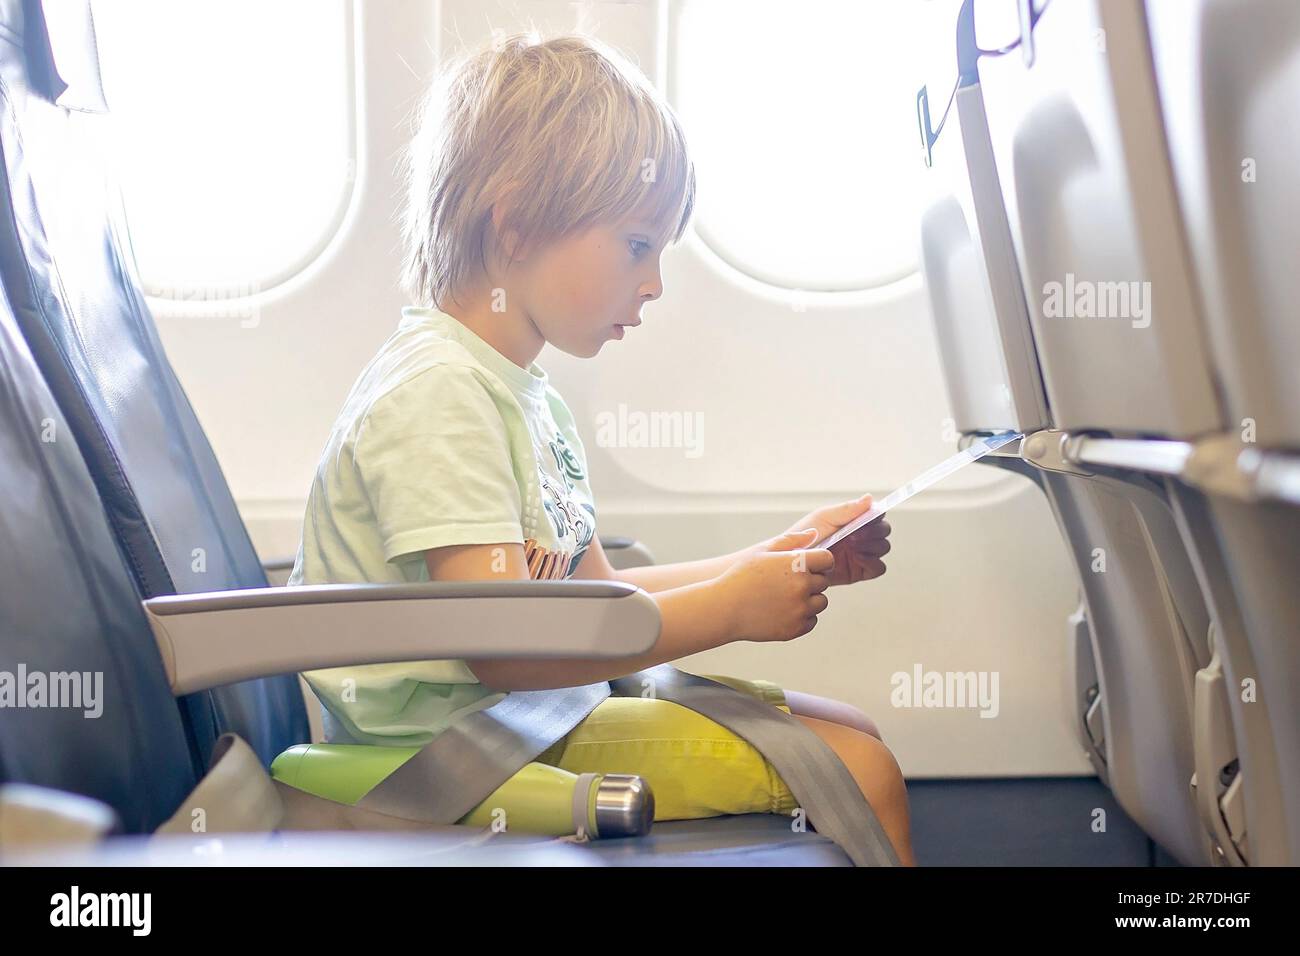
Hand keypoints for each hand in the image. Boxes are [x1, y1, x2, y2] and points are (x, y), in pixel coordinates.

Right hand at [716, 529, 834, 642]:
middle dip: (811, 580)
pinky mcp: (796, 628)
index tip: (809, 565)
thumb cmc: (741, 576)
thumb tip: (815, 533)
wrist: (724, 608)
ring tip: (786, 597)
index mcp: (797, 564)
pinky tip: (783, 610)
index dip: (819, 561)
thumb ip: (791, 540)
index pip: (827, 560)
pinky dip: (802, 617)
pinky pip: (811, 621)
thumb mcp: (762, 551)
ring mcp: (800, 609)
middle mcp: (802, 586)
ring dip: (809, 599)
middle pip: (824, 582)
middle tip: (788, 583)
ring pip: (820, 602)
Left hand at [779, 493, 890, 587]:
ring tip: (853, 546)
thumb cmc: (804, 537)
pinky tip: (857, 557)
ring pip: (883, 547)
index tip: (869, 517)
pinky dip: (873, 562)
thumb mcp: (824, 517)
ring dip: (873, 545)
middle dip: (875, 531)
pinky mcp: (860, 571)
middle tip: (855, 534)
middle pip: (884, 530)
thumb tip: (869, 498)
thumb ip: (847, 509)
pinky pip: (878, 568)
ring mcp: (862, 553)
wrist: (795, 562)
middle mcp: (861, 536)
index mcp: (853, 520)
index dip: (877, 515)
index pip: (876, 514)